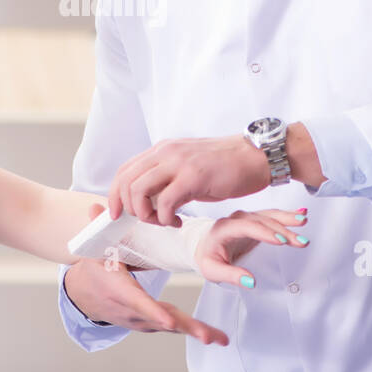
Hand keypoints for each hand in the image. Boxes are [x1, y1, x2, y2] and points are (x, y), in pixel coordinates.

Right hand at [62, 204, 229, 343]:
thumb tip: (96, 208)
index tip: (170, 322)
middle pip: (161, 321)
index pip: (138, 302)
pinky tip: (211, 335)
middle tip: (208, 336)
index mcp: (120, 290)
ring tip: (219, 338)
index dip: (153, 312)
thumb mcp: (95, 249)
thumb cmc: (95, 269)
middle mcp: (132, 311)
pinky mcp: (149, 324)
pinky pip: (172, 328)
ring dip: (195, 331)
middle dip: (186, 328)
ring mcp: (141, 321)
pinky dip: (191, 331)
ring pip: (171, 326)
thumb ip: (99, 229)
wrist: (86, 295)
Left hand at [107, 134, 269, 226]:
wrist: (256, 157)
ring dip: (146, 214)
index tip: (118, 214)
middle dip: (128, 208)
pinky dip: (166, 219)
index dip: (115, 195)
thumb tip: (146, 200)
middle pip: (126, 181)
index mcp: (162, 150)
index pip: (124, 171)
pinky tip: (179, 221)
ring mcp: (179, 163)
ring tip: (163, 221)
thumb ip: (166, 179)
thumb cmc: (225, 167)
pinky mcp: (194, 177)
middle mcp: (166, 152)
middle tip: (147, 220)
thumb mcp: (187, 168)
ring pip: (139, 190)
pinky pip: (165, 203)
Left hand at [194, 208, 308, 287]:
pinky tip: (301, 213)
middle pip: (262, 221)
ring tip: (304, 221)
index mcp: (224, 228)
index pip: (246, 227)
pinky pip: (272, 215)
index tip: (281, 241)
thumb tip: (251, 281)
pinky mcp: (255, 221)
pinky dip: (287, 215)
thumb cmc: (207, 257)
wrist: (203, 244)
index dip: (264, 233)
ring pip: (269, 215)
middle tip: (300, 241)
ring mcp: (247, 218)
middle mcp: (236, 219)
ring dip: (288, 219)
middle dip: (283, 230)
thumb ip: (230, 275)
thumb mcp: (212, 270)